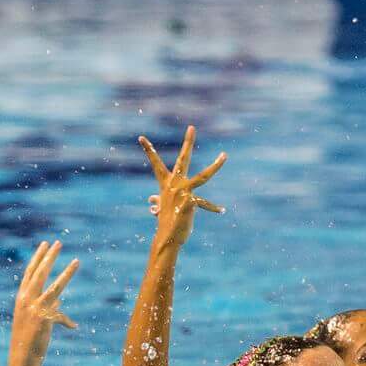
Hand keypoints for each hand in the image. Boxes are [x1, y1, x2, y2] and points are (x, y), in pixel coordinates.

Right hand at [10, 240, 78, 365]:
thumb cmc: (27, 338)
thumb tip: (59, 300)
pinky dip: (67, 322)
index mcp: (21, 297)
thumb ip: (46, 307)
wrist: (22, 358)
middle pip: (40, 273)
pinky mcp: (44, 320)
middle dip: (50, 257)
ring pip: (55, 288)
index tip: (45, 244)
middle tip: (58, 243)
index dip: (38, 257)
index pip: (30, 272)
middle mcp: (26, 300)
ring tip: (76, 261)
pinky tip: (73, 326)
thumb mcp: (33, 319)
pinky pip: (61, 317)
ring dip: (67, 274)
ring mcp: (35, 309)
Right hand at [137, 125, 226, 247]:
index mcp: (166, 183)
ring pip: (203, 176)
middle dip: (188, 142)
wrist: (167, 237)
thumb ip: (159, 200)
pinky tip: (222, 210)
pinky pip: (205, 203)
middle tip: (192, 127)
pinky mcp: (191, 202)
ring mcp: (183, 192)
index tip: (141, 137)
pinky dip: (214, 208)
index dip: (148, 150)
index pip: (155, 163)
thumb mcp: (161, 207)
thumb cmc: (166, 221)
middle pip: (182, 159)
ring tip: (224, 155)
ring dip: (216, 165)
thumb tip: (152, 202)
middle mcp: (174, 184)